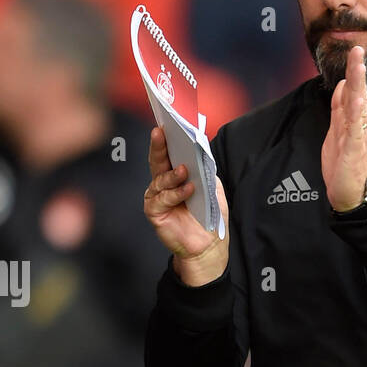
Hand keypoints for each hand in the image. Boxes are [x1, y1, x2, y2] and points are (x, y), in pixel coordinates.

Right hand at [144, 126, 229, 286]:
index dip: (166, 138)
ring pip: (159, 180)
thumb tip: (201, 148)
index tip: (167, 122)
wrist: (208, 244)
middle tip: (162, 132)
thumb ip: (204, 168)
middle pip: (157, 161)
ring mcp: (156, 198)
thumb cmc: (208, 214)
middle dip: (159, 146)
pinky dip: (176, 193)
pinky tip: (188, 189)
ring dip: (172, 174)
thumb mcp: (211, 186)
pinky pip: (162, 199)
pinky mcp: (155, 213)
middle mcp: (161, 184)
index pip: (167, 152)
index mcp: (173, 174)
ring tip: (184, 169)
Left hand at [322, 43, 366, 212]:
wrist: (351, 197)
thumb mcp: (337, 135)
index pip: (348, 93)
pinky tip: (357, 98)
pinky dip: (356, 112)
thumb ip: (339, 112)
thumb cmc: (344, 169)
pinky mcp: (354, 150)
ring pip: (357, 106)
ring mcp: (355, 138)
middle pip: (355, 94)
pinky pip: (355, 128)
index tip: (353, 53)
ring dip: (357, 85)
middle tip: (358, 48)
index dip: (350, 74)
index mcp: (349, 123)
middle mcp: (355, 127)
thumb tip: (341, 88)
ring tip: (359, 65)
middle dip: (356, 71)